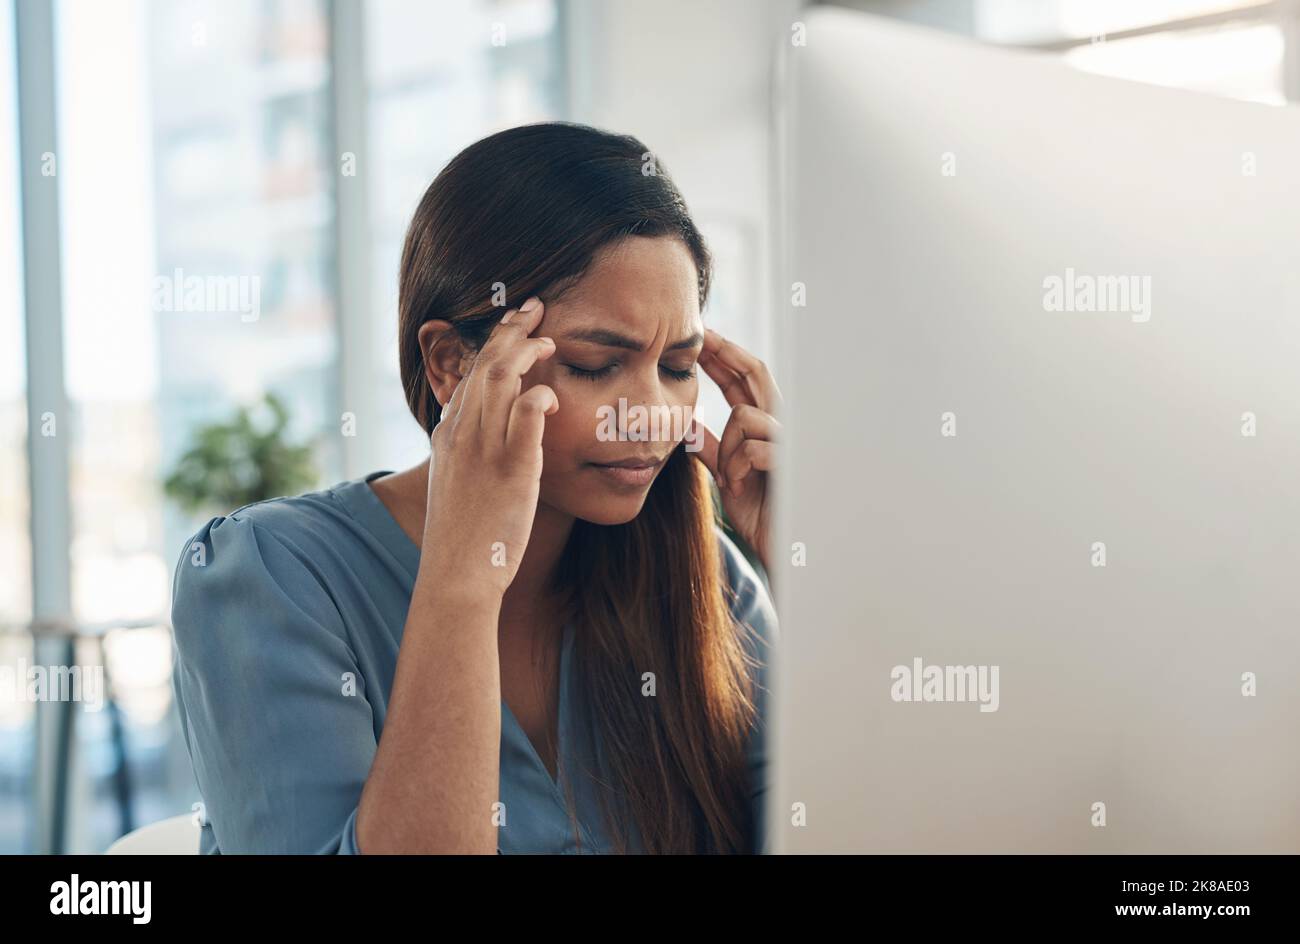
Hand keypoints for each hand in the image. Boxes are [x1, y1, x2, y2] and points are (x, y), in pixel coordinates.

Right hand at [422, 298, 558, 598]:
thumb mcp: (457, 486)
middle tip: (534, 306)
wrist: (456, 576)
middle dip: (509, 331)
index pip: (468, 374)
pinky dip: (538, 397)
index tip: (513, 326)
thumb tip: (496, 438)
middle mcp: (461, 435)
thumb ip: (472, 455)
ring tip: (549, 338)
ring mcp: (483, 450)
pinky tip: (552, 392)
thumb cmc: (464, 539)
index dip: (491, 345)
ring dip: (525, 352)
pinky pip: (524, 417)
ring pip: (500, 379)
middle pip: (483, 365)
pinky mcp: (510, 469)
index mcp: (448, 436)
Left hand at [691, 328, 781, 572]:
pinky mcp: (793, 463)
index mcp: (766, 428)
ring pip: (745, 414)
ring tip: (730, 478)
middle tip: (702, 338)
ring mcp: (791, 443)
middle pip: (757, 373)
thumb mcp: (729, 479)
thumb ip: (713, 451)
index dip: (723, 358)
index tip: (700, 340)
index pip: (744, 382)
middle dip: (726, 353)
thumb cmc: (763, 515)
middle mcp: (783, 427)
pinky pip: (753, 447)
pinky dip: (737, 467)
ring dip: (728, 446)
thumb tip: (689, 427)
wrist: (786, 550)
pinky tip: (738, 488)